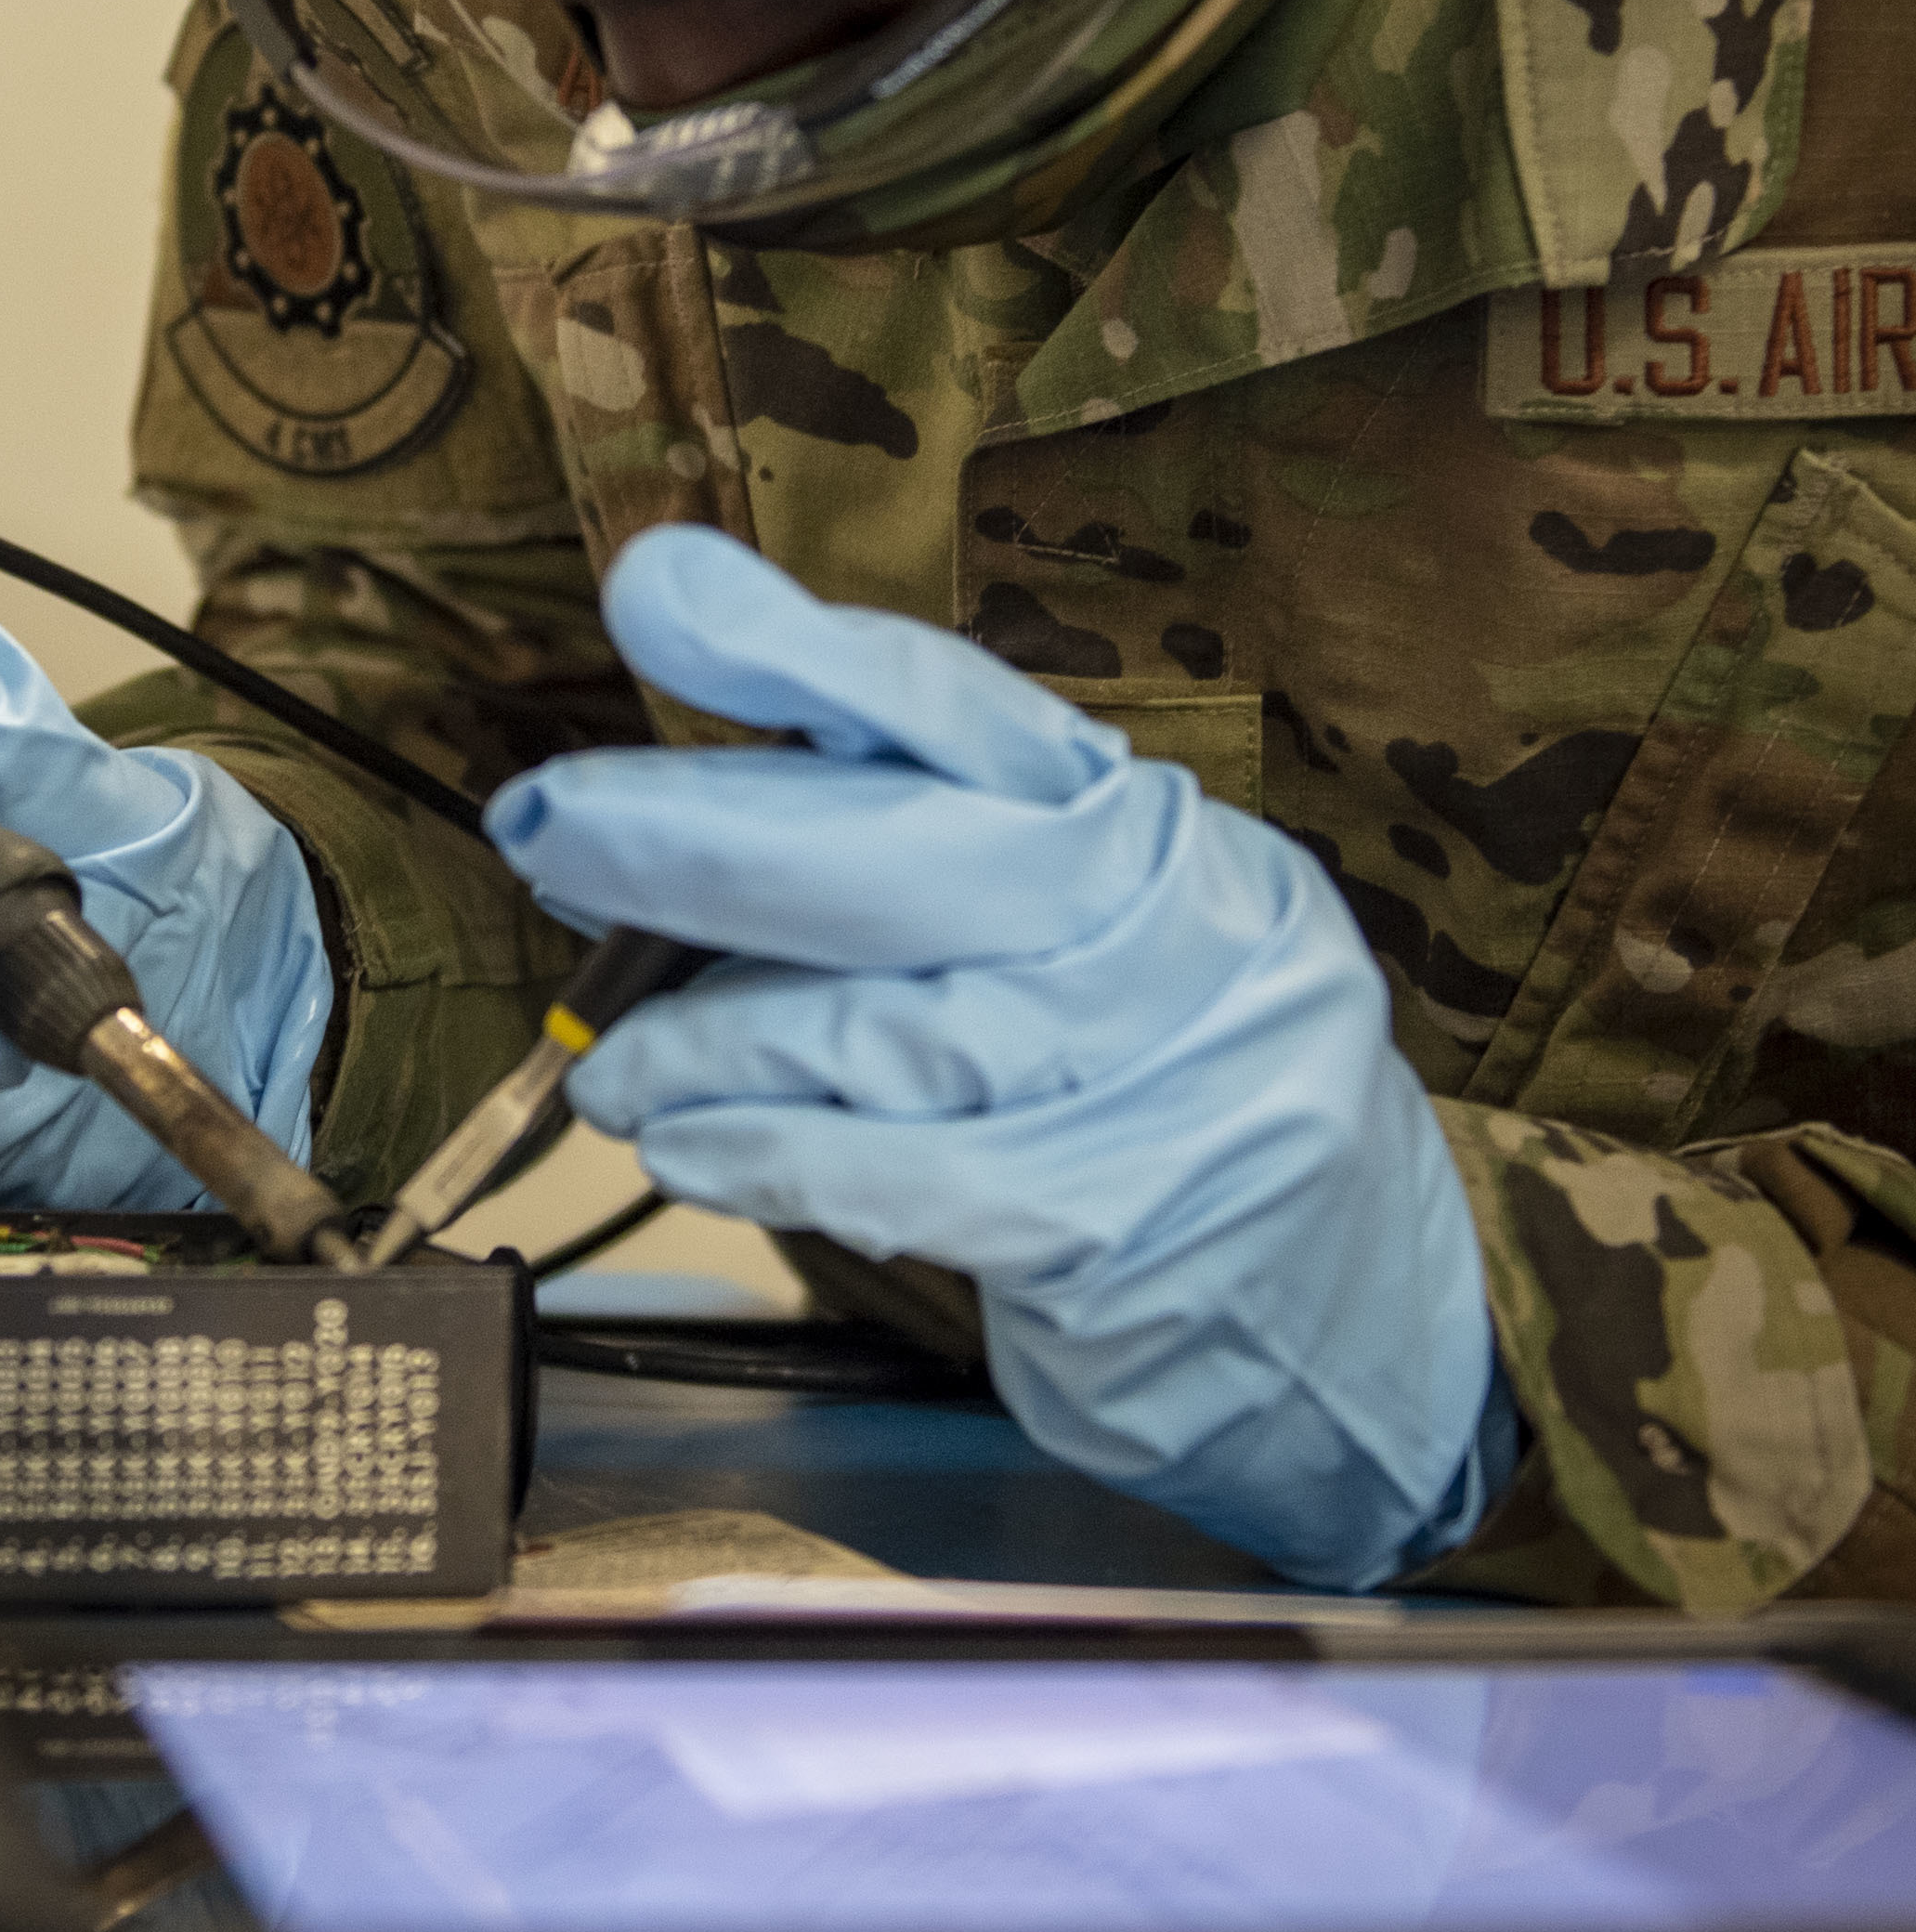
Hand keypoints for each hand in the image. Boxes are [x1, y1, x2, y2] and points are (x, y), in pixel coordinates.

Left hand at [486, 528, 1504, 1590]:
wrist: (1382, 1337)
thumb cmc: (1195, 1111)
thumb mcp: (1114, 950)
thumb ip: (948, 873)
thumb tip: (708, 818)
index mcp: (1157, 839)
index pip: (958, 716)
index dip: (797, 652)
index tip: (657, 594)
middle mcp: (1171, 928)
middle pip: (897, 850)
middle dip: (696, 835)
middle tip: (550, 826)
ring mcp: (1155, 1073)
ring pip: (878, 1021)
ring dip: (705, 1042)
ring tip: (614, 1070)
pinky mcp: (1119, 1220)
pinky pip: (897, 1168)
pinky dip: (768, 1152)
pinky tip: (692, 1146)